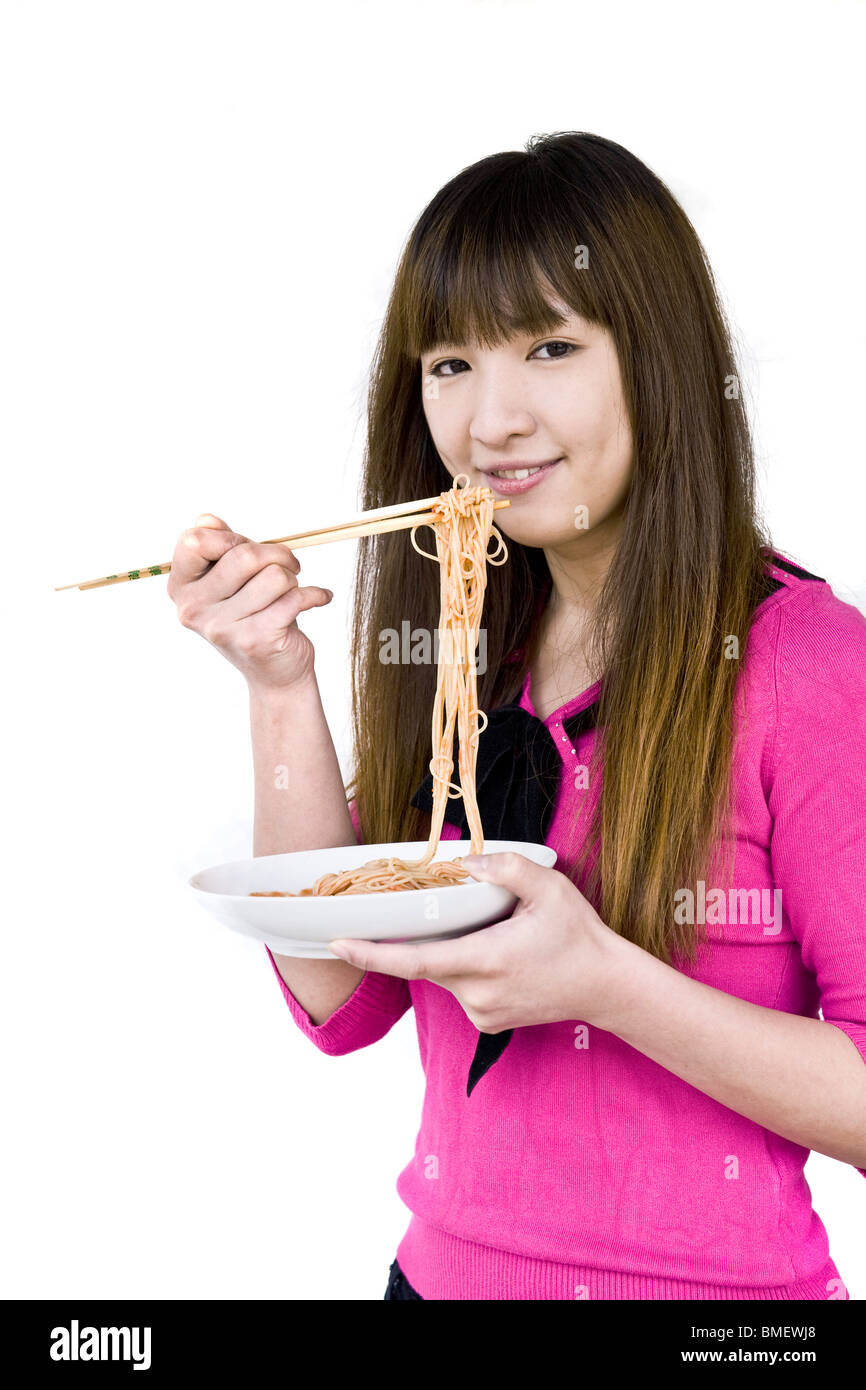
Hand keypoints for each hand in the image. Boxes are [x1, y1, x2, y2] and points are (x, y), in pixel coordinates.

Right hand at [166, 513, 333, 691]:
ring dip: (293, 577)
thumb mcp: (231, 579)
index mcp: (182, 587)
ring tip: (292, 590)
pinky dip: (316, 594)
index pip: (194, 540)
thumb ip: (219, 546)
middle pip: (244, 556)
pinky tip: (320, 598)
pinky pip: (295, 598)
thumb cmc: (254, 615)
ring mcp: (222, 627)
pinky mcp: (255, 640)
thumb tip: (207, 520)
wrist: (275, 672)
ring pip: (275, 575)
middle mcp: (194, 609)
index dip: (230, 536)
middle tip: (289, 566)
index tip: (249, 548)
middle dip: (278, 554)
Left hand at [328, 851, 622, 1032]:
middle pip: (426, 963)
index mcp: (486, 960)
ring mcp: (482, 1014)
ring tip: (494, 932)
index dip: (371, 955)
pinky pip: (459, 989)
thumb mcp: (550, 887)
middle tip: (433, 909)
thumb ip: (507, 868)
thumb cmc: (578, 935)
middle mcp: (477, 994)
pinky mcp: (487, 1022)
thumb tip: (466, 864)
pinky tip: (496, 953)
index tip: (337, 944)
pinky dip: (463, 967)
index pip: (414, 961)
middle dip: (419, 936)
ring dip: (449, 950)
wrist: (606, 986)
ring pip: (443, 974)